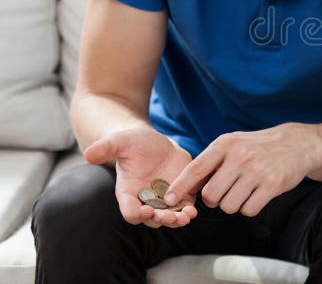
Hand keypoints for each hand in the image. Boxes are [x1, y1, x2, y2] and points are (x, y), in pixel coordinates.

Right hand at [84, 126, 198, 227]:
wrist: (151, 142)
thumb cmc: (131, 142)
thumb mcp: (119, 141)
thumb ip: (105, 148)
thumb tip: (88, 153)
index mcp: (128, 192)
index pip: (130, 211)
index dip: (137, 214)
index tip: (146, 210)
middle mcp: (145, 200)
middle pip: (152, 219)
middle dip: (161, 219)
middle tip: (170, 217)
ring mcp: (163, 198)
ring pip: (169, 217)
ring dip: (177, 219)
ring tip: (185, 216)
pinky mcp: (180, 192)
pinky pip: (184, 206)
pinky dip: (188, 210)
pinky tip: (193, 210)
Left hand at [164, 123, 321, 216]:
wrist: (297, 144)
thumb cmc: (258, 146)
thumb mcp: (233, 143)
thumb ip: (210, 162)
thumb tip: (183, 185)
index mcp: (225, 144)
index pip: (195, 170)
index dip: (179, 188)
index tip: (168, 200)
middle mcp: (239, 157)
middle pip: (210, 195)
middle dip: (215, 199)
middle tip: (225, 191)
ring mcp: (256, 171)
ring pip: (229, 206)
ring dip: (233, 204)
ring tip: (244, 191)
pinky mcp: (272, 185)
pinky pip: (249, 210)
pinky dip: (250, 207)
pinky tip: (256, 194)